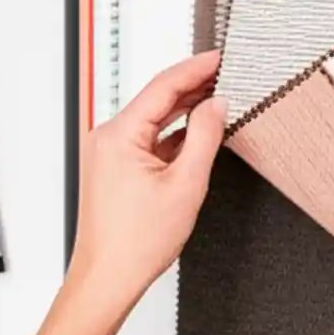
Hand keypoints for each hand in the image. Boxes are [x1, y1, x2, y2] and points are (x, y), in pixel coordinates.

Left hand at [66, 50, 227, 317]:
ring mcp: (108, 152)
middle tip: (226, 73)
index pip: (163, 86)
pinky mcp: (114, 167)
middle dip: (192, 85)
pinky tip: (197, 131)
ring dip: (184, 109)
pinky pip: (148, 139)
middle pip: (156, 99)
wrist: (108, 277)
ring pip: (153, 119)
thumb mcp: (186, 184)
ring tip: (217, 97)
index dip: (195, 68)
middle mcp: (107, 137)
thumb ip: (204, 137)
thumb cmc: (137, 242)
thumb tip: (216, 106)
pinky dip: (173, 134)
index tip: (219, 58)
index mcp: (119, 135)